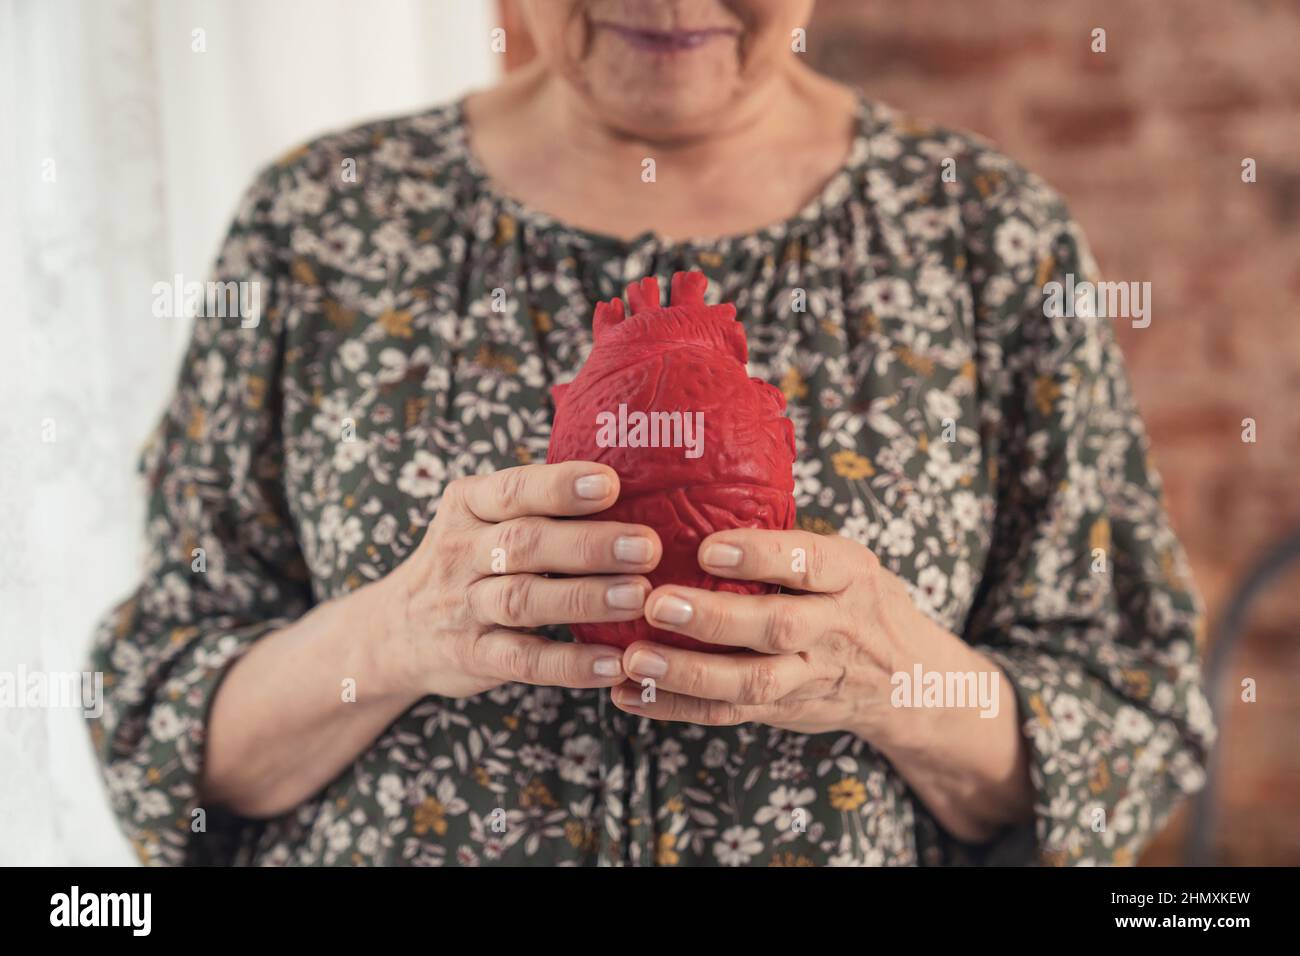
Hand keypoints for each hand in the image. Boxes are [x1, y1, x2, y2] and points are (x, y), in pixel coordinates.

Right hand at [379, 461, 661, 698]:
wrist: (399, 630)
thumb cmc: (472, 560)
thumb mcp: (485, 518)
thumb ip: (541, 503)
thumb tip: (639, 478)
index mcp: (470, 505)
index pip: (513, 489)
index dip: (560, 487)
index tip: (610, 484)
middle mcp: (462, 552)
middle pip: (525, 543)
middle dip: (589, 544)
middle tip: (647, 546)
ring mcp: (464, 607)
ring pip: (524, 600)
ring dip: (585, 598)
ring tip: (639, 596)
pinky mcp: (473, 656)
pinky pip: (524, 661)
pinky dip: (570, 664)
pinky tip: (612, 663)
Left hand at [607, 529, 901, 734]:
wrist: (912, 683)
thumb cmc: (856, 600)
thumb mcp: (847, 562)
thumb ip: (790, 542)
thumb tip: (700, 489)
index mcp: (850, 575)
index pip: (809, 562)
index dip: (760, 556)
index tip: (708, 548)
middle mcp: (834, 626)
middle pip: (777, 626)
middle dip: (715, 619)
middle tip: (657, 602)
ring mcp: (810, 675)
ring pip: (751, 681)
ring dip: (688, 672)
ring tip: (635, 659)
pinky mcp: (784, 711)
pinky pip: (729, 713)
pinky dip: (676, 707)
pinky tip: (630, 694)